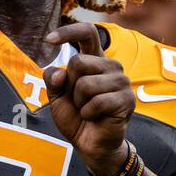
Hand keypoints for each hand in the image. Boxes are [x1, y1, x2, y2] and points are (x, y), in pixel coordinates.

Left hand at [43, 21, 133, 175]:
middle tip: (79, 101)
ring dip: (79, 102)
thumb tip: (59, 73)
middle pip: (78, 62)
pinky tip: (94, 117)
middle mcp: (111, 66)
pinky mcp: (127, 100)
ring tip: (88, 110)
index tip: (48, 40)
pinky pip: (96, 101)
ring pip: (85, 83)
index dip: (68, 32)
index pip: (87, 33)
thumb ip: (53, 80)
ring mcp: (122, 82)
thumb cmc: (76, 116)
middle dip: (69, 86)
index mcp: (95, 59)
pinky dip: (88, 113)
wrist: (90, 143)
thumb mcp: (56, 96)